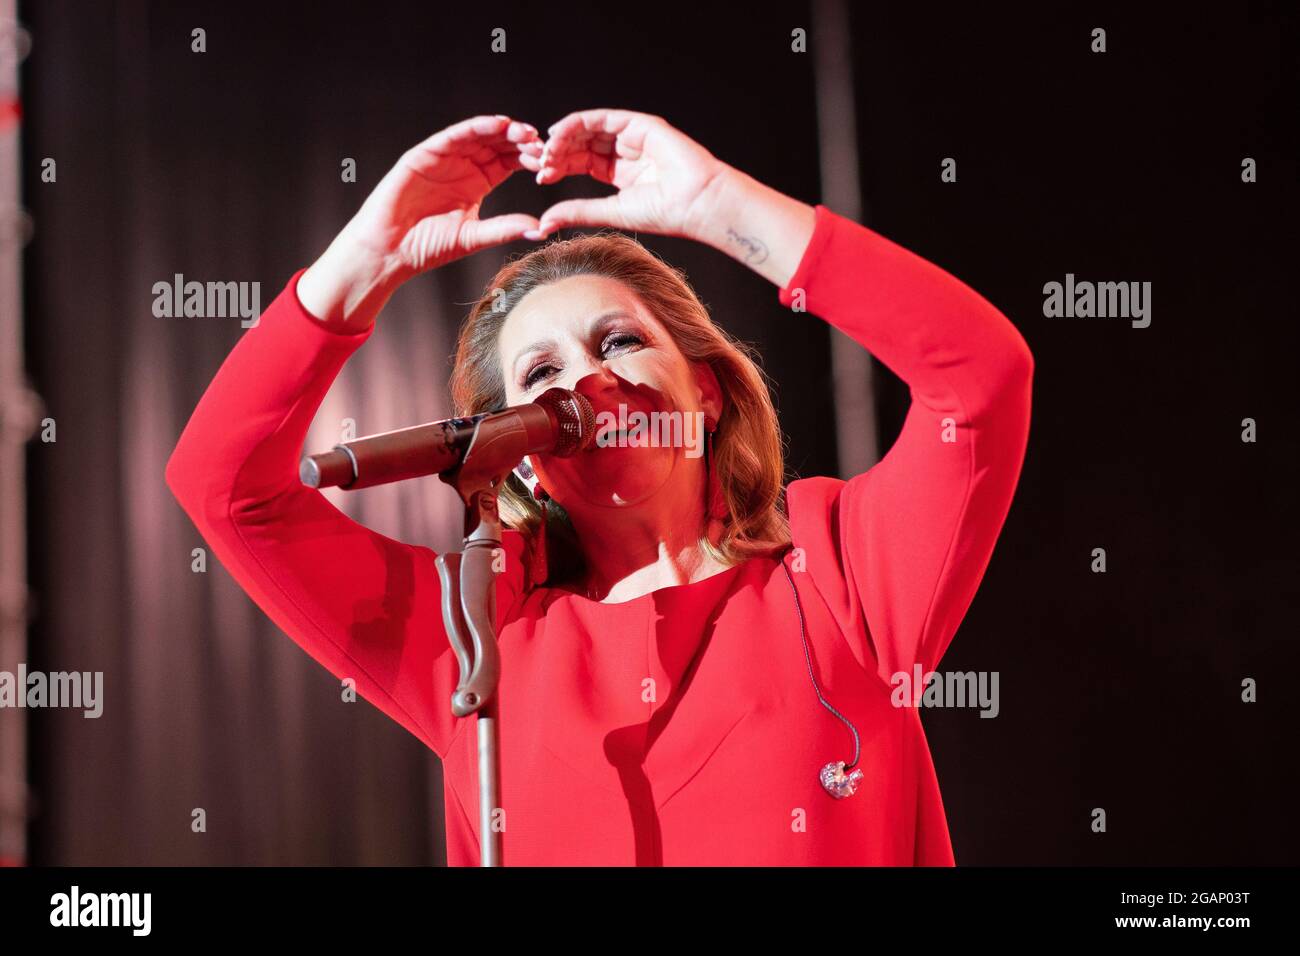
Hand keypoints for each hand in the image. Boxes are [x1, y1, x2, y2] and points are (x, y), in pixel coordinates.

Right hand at [349, 113, 545, 276]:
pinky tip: (497, 125)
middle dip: (521, 142)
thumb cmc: (428, 247)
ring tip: (525, 132)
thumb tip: (540, 229)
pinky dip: (476, 127)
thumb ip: (504, 228)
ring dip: (503, 130)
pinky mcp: (426, 153)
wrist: (390, 250)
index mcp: (477, 183)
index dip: (528, 160)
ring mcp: (445, 157)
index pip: (508, 163)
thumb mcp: (473, 237)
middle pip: (498, 145)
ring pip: (479, 135)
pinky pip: (454, 135)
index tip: (550, 163)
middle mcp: (463, 166)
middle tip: (544, 144)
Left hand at [530, 109, 728, 241]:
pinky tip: (561, 133)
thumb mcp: (611, 212)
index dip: (560, 167)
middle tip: (539, 162)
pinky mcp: (640, 125)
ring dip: (565, 137)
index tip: (541, 178)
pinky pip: (603, 118)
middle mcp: (625, 152)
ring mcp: (633, 136)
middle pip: (582, 144)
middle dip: (559, 152)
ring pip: (589, 129)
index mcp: (620, 173)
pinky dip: (579, 123)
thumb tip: (544, 222)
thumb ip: (577, 211)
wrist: (697, 204)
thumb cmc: (665, 214)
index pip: (582, 162)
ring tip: (548, 151)